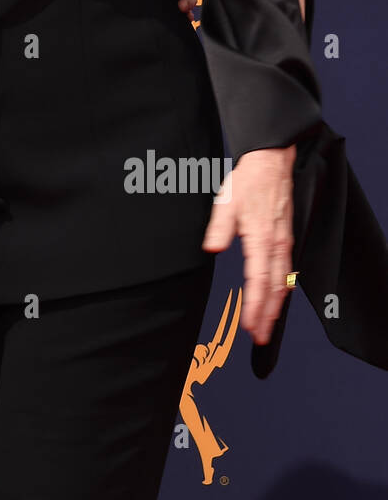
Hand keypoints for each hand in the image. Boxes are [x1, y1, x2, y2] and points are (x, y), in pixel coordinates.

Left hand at [201, 146, 294, 344]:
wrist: (271, 163)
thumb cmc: (248, 182)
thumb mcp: (227, 201)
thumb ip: (219, 227)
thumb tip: (212, 248)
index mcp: (261, 238)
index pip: (258, 280)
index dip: (255, 305)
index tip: (249, 325)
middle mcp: (277, 245)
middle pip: (274, 288)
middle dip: (267, 314)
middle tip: (259, 336)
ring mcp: (284, 242)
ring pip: (283, 281)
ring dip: (275, 305)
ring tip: (267, 325)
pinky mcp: (286, 238)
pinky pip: (287, 270)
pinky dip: (282, 288)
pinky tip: (278, 297)